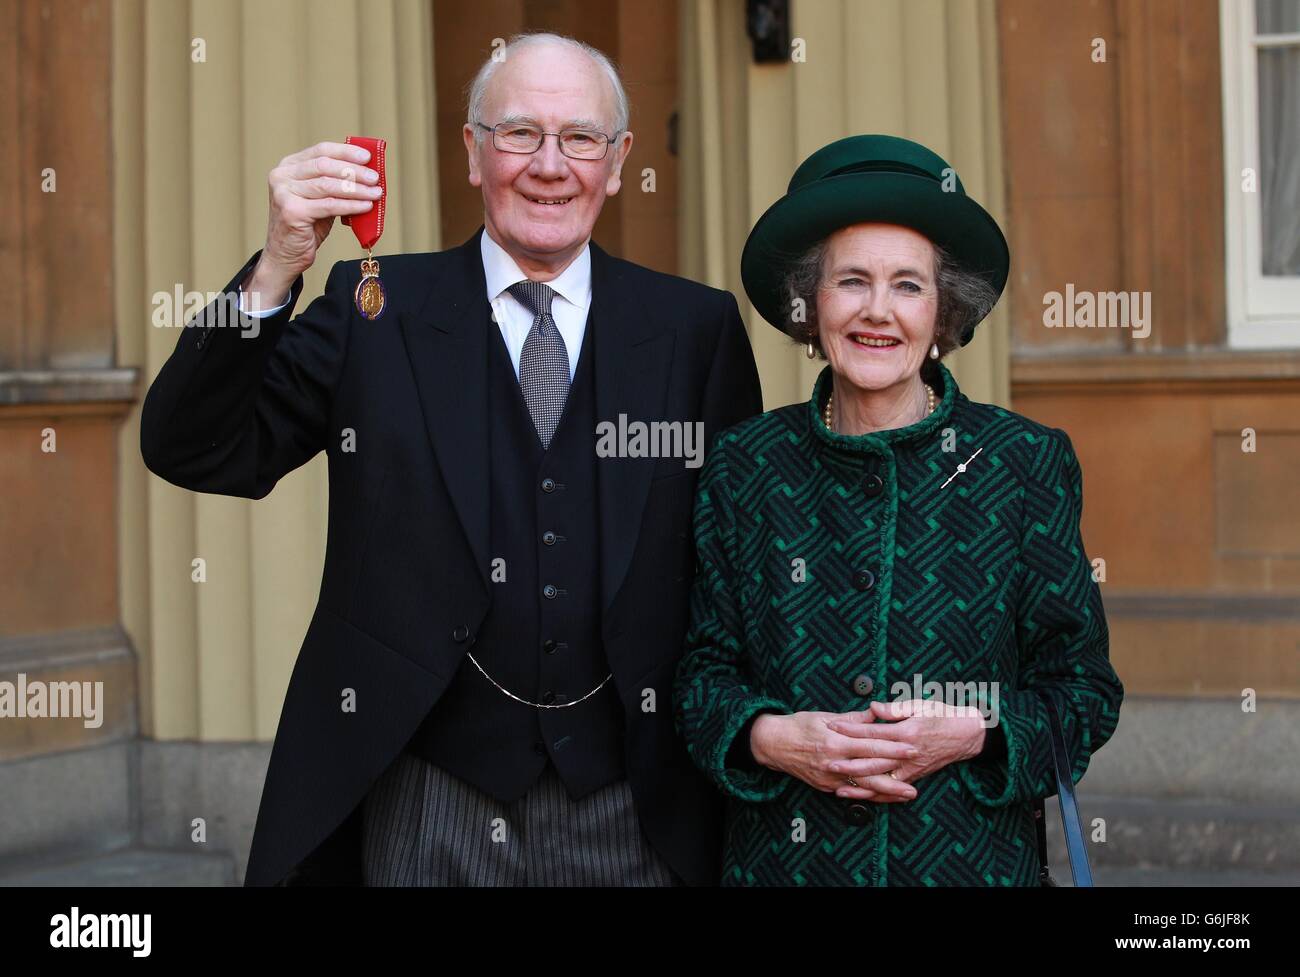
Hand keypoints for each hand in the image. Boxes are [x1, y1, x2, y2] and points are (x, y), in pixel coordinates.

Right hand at [243, 141, 383, 307]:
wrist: (285, 255)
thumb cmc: (306, 226)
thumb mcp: (319, 199)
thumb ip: (334, 184)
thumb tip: (366, 174)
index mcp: (288, 167)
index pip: (320, 151)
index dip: (345, 152)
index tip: (367, 157)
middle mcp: (282, 176)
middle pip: (325, 166)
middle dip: (354, 171)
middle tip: (375, 178)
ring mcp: (284, 193)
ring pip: (328, 185)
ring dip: (356, 189)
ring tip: (376, 193)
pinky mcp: (292, 211)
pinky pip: (329, 205)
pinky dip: (351, 205)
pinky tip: (366, 206)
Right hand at [749, 712, 918, 800]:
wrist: (773, 744)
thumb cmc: (798, 725)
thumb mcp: (824, 716)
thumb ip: (853, 718)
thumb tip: (876, 713)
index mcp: (835, 740)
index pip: (870, 745)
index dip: (892, 747)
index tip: (912, 747)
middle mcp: (833, 761)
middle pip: (871, 770)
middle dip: (896, 775)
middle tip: (918, 777)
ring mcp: (829, 777)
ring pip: (864, 786)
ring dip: (888, 792)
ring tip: (908, 794)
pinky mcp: (825, 786)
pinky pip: (851, 792)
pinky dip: (870, 795)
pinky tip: (885, 798)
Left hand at [827, 699, 986, 801]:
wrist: (966, 734)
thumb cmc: (941, 715)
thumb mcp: (920, 705)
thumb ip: (894, 708)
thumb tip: (872, 707)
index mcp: (907, 731)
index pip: (872, 731)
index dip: (850, 728)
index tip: (832, 726)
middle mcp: (908, 752)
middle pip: (873, 759)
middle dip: (848, 761)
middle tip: (826, 761)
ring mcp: (911, 768)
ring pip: (881, 779)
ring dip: (859, 784)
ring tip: (837, 786)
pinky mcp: (914, 777)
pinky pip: (892, 789)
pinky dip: (876, 795)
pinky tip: (861, 798)